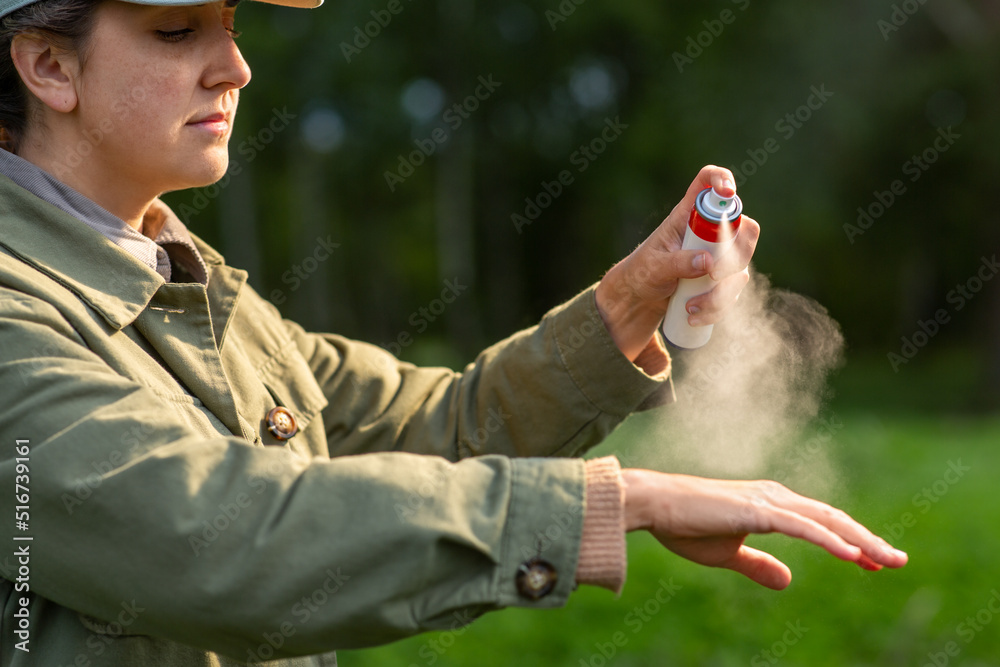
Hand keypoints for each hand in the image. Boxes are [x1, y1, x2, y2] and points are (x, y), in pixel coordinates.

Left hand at [595, 165, 759, 363]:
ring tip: (690, 307)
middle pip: (744, 229)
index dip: (720, 179)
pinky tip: (694, 315)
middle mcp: (710, 231)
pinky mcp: (724, 278)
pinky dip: (717, 307)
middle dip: (734, 256)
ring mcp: (721, 255)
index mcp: (688, 215)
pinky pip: (734, 291)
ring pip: (742, 267)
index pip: (706, 183)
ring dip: (721, 293)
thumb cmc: (643, 272)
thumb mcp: (653, 267)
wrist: (641, 298)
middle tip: (713, 276)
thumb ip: (677, 263)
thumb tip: (708, 263)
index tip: (727, 192)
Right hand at [621, 469, 908, 589]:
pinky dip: (830, 539)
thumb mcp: (726, 554)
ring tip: (888, 559)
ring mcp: (767, 501)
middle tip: (899, 561)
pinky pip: (802, 527)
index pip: (820, 523)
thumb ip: (758, 565)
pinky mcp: (756, 510)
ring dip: (860, 540)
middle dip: (868, 541)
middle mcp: (775, 497)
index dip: (850, 542)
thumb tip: (788, 581)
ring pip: (826, 520)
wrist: (653, 505)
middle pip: (833, 519)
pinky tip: (852, 554)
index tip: (874, 562)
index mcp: (769, 505)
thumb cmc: (683, 525)